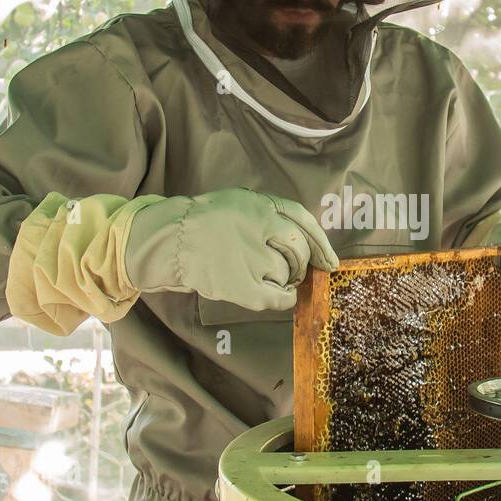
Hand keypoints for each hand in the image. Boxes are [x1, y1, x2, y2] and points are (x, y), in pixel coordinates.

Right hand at [126, 188, 338, 311]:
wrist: (170, 242)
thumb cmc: (205, 223)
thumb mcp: (238, 202)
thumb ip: (267, 214)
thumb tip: (303, 237)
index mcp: (258, 206)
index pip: (302, 219)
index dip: (321, 241)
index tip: (330, 259)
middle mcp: (259, 228)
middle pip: (298, 248)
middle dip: (303, 261)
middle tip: (297, 270)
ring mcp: (252, 259)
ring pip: (288, 271)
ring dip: (286, 277)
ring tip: (267, 275)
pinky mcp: (244, 286)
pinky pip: (280, 297)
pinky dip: (285, 298)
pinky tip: (281, 295)